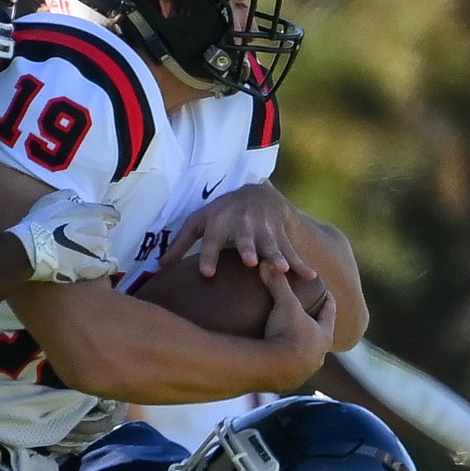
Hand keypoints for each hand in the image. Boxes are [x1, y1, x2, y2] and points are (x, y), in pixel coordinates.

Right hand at [7, 190, 119, 282]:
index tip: (103, 222)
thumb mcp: (52, 200)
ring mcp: (98, 250)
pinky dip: (106, 266)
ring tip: (79, 253)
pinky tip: (100, 266)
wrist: (32, 248)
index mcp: (93, 212)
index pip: (111, 214)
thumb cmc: (39, 224)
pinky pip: (108, 267)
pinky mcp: (94, 268)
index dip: (107, 218)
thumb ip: (70, 197)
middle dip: (94, 236)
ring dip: (95, 251)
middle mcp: (100, 230)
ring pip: (104, 249)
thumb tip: (76, 199)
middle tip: (77, 239)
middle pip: (104, 233)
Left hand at [159, 182, 316, 279]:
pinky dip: (301, 262)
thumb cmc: (221, 213)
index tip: (207, 274)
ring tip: (281, 268)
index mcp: (219, 224)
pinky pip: (291, 250)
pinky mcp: (281, 235)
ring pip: (272, 244)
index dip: (208, 256)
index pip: (211, 241)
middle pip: (245, 238)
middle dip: (249, 248)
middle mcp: (243, 226)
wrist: (257, 194)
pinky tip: (311, 276)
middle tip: (251, 261)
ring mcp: (264, 230)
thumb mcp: (199, 223)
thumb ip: (180, 245)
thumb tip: (158, 268)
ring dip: (277, 255)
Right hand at [259, 264, 335, 383]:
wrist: (274, 369)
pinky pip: (289, 370)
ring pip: (306, 355)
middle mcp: (318, 355)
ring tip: (289, 338)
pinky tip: (275, 360)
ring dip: (300, 348)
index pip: (329, 312)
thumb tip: (267, 261)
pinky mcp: (289, 382)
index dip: (327, 300)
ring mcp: (305, 371)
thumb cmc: (287, 334)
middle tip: (306, 314)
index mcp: (323, 335)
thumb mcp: (284, 305)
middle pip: (320, 336)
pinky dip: (284, 363)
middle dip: (314, 325)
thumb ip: (278, 283)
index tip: (325, 291)